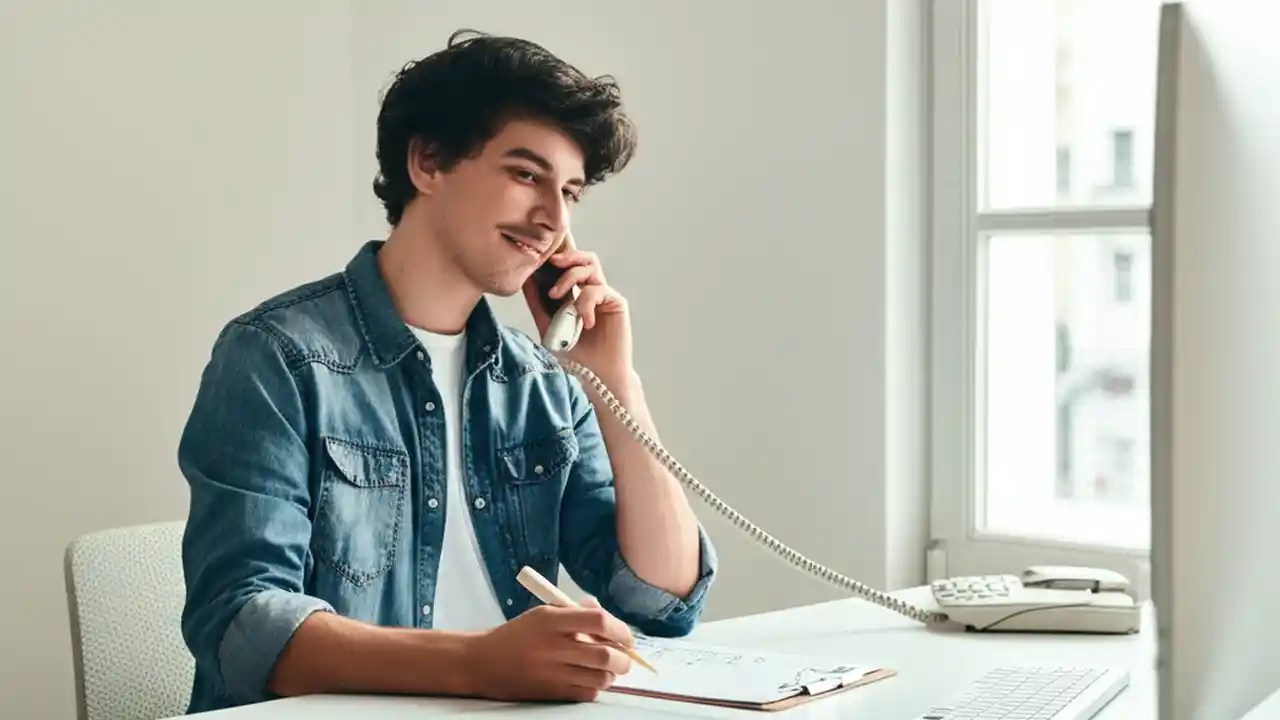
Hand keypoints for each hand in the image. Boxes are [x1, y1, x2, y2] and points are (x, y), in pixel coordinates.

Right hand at [461, 597, 634, 702]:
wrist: (482, 662)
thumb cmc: (516, 635)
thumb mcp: (542, 614)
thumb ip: (574, 613)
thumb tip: (607, 618)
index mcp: (551, 619)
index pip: (598, 621)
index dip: (620, 629)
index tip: (625, 636)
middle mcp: (553, 646)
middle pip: (605, 654)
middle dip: (623, 658)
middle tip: (623, 658)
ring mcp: (552, 672)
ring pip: (600, 677)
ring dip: (611, 674)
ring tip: (607, 669)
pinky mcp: (550, 692)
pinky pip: (587, 693)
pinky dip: (596, 687)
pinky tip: (589, 680)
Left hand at [522, 232, 633, 383]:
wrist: (594, 377)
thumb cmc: (573, 355)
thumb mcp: (547, 326)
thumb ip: (538, 303)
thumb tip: (525, 278)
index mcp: (572, 293)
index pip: (564, 265)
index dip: (554, 253)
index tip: (537, 250)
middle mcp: (588, 289)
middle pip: (580, 256)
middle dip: (564, 254)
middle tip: (550, 262)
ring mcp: (603, 295)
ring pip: (590, 265)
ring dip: (570, 275)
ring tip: (557, 295)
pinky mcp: (616, 302)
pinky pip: (598, 289)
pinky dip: (586, 302)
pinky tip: (583, 322)